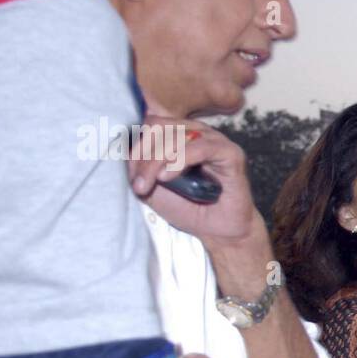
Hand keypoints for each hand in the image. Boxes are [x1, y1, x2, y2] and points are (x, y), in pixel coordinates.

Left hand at [128, 116, 259, 249]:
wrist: (217, 232)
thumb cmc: (188, 208)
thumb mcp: (153, 188)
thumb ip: (141, 167)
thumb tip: (125, 150)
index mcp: (181, 134)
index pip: (152, 125)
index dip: (138, 148)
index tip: (134, 178)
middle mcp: (198, 131)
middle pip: (159, 128)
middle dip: (144, 157)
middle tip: (140, 185)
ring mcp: (216, 140)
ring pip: (176, 136)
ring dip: (156, 161)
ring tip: (152, 184)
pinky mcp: (230, 153)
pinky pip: (200, 148)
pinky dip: (179, 161)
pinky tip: (168, 177)